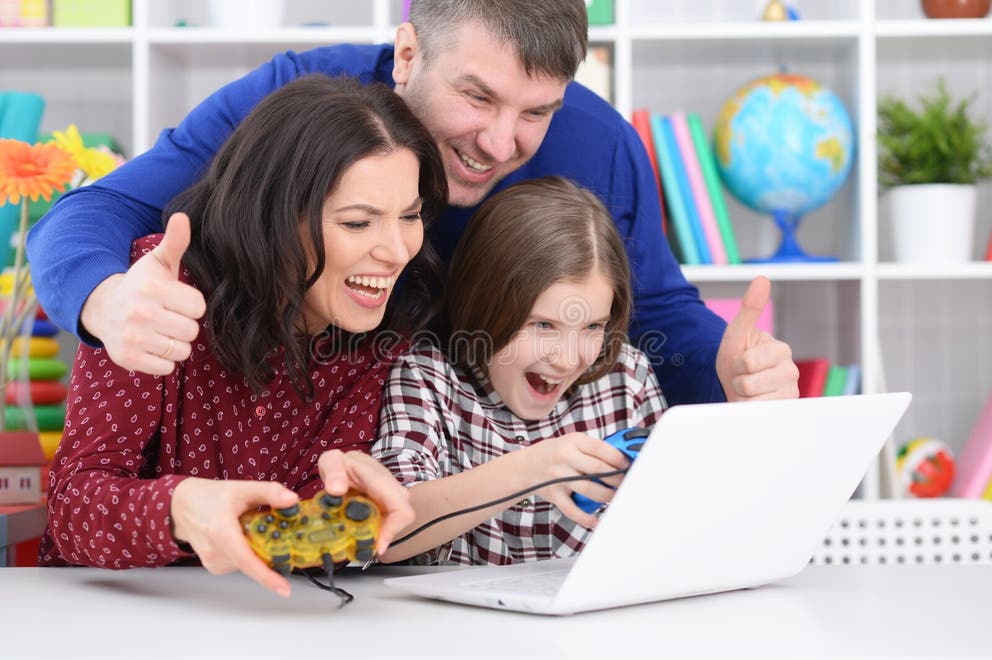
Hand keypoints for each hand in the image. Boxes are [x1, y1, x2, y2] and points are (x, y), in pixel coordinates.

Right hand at [79, 212, 206, 374]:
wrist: (102, 307)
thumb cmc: (141, 284)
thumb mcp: (158, 262)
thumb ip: (175, 242)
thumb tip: (182, 217)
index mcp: (153, 288)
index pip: (198, 306)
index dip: (190, 304)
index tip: (175, 300)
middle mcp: (141, 313)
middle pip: (192, 330)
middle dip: (184, 324)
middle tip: (167, 316)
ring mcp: (133, 337)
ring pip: (182, 350)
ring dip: (175, 343)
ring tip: (159, 330)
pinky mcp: (127, 358)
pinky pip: (167, 368)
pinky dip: (163, 360)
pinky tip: (151, 345)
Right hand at [171, 477, 299, 597]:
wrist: (183, 506)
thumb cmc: (210, 497)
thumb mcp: (243, 488)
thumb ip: (270, 492)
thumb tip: (293, 500)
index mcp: (221, 532)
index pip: (247, 561)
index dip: (267, 577)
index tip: (284, 589)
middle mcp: (215, 551)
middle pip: (253, 562)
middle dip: (270, 551)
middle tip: (275, 532)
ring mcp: (213, 562)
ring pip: (249, 563)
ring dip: (257, 549)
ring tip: (248, 527)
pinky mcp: (214, 567)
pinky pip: (241, 564)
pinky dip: (247, 552)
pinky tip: (240, 537)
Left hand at [317, 450, 415, 555]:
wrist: (346, 463)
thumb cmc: (341, 463)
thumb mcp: (331, 461)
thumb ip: (332, 471)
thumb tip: (336, 489)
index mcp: (378, 477)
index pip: (399, 507)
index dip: (392, 530)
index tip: (377, 546)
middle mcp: (391, 488)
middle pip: (402, 517)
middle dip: (386, 534)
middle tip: (365, 546)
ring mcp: (391, 496)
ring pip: (397, 521)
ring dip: (382, 534)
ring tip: (362, 542)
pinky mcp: (387, 505)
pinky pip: (389, 521)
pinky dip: (378, 532)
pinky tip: (363, 535)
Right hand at [521, 433, 630, 528]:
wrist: (526, 466)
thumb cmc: (555, 453)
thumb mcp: (572, 442)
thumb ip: (593, 449)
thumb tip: (622, 460)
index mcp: (573, 442)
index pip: (601, 449)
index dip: (618, 458)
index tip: (628, 465)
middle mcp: (565, 458)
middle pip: (598, 470)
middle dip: (617, 478)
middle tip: (626, 482)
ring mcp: (559, 477)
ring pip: (589, 489)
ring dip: (607, 496)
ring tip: (616, 496)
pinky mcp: (554, 495)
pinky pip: (572, 509)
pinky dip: (585, 518)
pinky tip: (596, 521)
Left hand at [715, 276, 798, 401]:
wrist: (731, 382)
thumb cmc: (736, 356)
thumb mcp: (737, 332)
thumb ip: (750, 308)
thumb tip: (762, 278)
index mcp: (781, 350)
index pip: (748, 363)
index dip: (737, 364)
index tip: (742, 362)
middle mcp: (790, 372)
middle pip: (749, 384)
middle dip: (738, 381)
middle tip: (743, 377)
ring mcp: (789, 394)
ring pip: (752, 401)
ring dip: (742, 397)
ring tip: (747, 390)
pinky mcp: (784, 411)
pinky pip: (757, 414)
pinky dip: (747, 410)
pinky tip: (753, 403)